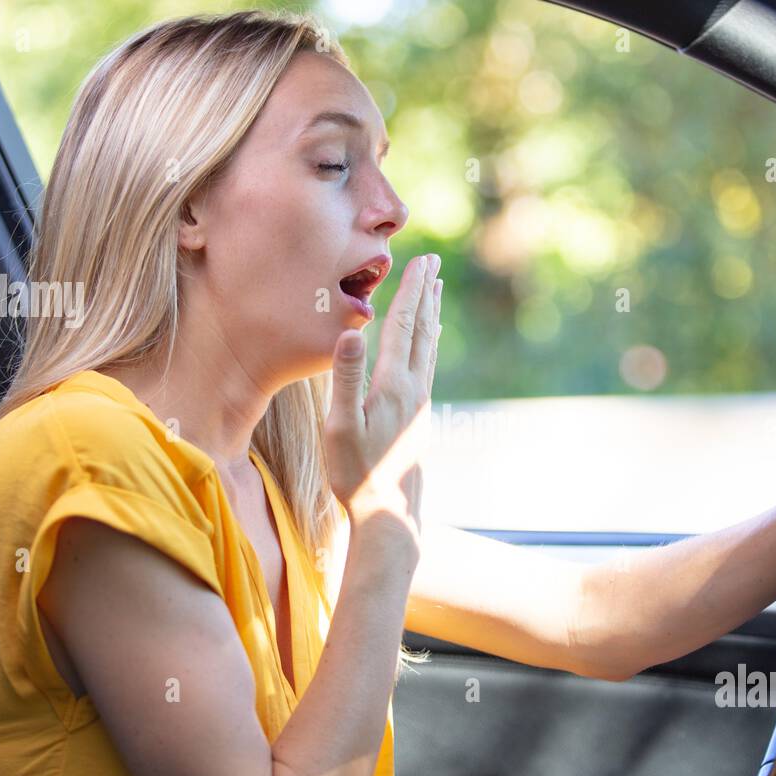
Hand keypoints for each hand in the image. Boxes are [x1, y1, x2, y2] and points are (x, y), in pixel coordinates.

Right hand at [324, 253, 442, 542]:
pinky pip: (426, 367)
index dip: (411, 291)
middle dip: (426, 294)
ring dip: (430, 316)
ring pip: (428, 348)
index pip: (402, 326)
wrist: (390, 513)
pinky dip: (428, 343)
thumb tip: (351, 333)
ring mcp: (419, 404)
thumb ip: (344, 378)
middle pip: (422, 330)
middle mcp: (413, 389)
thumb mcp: (340, 427)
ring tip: (436, 291)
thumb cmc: (356, 473)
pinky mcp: (419, 417)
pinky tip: (428, 342)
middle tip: (433, 263)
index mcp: (393, 385)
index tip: (421, 261)